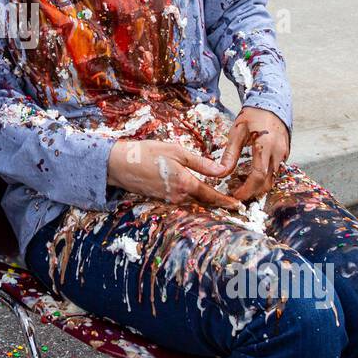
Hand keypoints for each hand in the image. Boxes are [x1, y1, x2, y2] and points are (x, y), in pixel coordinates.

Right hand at [107, 139, 238, 209]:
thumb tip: (222, 170)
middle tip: (231, 204)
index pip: (211, 195)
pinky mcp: (160, 199)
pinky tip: (192, 192)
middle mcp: (178, 196)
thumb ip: (200, 163)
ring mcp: (168, 199)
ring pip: (191, 201)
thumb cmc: (147, 153)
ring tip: (216, 198)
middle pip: (202, 201)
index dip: (225, 201)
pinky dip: (189, 198)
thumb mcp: (176, 151)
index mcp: (185, 183)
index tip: (237, 206)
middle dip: (217, 203)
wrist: (119, 165)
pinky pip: (180, 200)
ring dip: (203, 200)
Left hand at [219, 108, 289, 202]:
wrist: (271, 103)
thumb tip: (222, 172)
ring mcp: (284, 153)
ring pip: (273, 178)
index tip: (236, 195)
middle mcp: (278, 152)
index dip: (247, 189)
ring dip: (259, 186)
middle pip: (268, 182)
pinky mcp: (285, 153)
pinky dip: (265, 177)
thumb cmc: (252, 115)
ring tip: (243, 186)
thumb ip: (230, 154)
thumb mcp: (237, 132)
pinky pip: (276, 170)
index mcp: (265, 146)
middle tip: (238, 194)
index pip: (258, 176)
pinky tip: (253, 175)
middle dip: (253, 192)